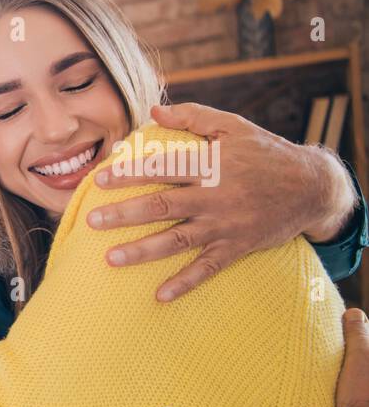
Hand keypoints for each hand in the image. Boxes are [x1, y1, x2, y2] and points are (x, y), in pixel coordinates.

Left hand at [87, 102, 356, 301]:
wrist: (313, 187)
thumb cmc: (267, 153)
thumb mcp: (235, 127)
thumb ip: (194, 116)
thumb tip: (154, 110)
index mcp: (212, 165)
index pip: (163, 168)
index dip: (130, 173)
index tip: (99, 179)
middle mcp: (216, 197)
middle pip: (163, 207)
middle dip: (125, 215)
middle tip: (92, 221)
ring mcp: (225, 225)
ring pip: (178, 240)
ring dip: (143, 251)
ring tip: (110, 259)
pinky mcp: (236, 247)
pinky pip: (207, 269)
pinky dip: (185, 283)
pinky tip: (159, 296)